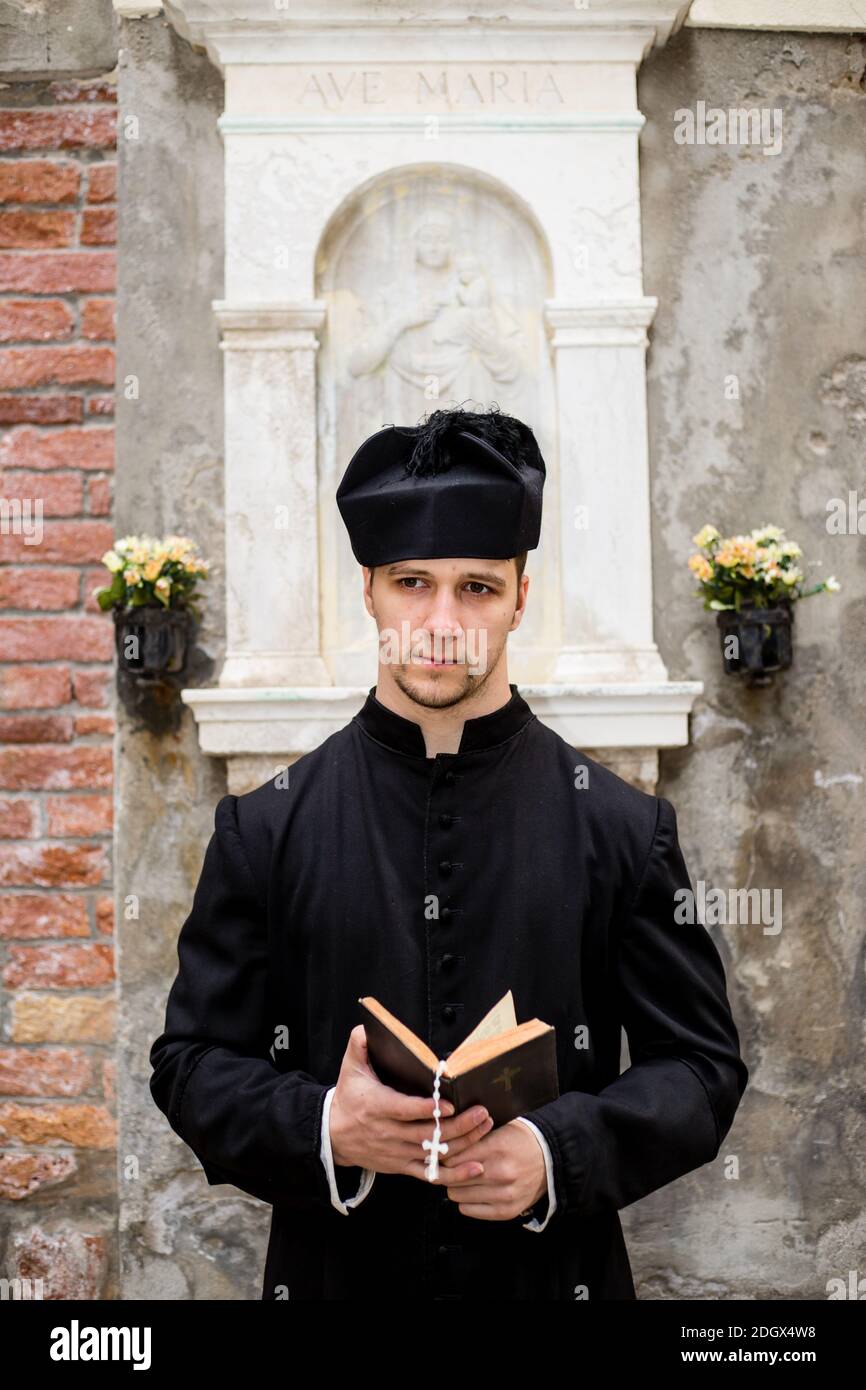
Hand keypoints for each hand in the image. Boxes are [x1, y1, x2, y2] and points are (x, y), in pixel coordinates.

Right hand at [328, 1026, 494, 1183]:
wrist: (333, 1135)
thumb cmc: (348, 1098)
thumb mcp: (350, 1070)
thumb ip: (359, 1046)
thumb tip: (366, 1027)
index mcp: (377, 1107)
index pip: (403, 1110)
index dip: (425, 1110)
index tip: (449, 1104)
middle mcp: (388, 1132)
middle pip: (426, 1134)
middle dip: (457, 1125)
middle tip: (481, 1113)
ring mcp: (396, 1152)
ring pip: (433, 1152)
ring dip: (462, 1142)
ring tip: (484, 1127)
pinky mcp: (401, 1165)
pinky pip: (430, 1174)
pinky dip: (454, 1173)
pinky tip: (476, 1167)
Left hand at [438, 1119, 547, 1220]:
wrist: (550, 1158)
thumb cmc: (522, 1140)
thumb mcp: (499, 1129)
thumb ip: (473, 1138)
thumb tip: (444, 1146)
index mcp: (496, 1148)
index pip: (453, 1159)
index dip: (445, 1157)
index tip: (445, 1155)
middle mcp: (499, 1173)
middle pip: (453, 1179)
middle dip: (449, 1173)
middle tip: (452, 1168)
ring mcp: (503, 1194)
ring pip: (458, 1196)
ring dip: (457, 1187)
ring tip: (464, 1179)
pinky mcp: (506, 1210)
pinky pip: (469, 1210)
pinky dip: (467, 1202)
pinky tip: (473, 1191)